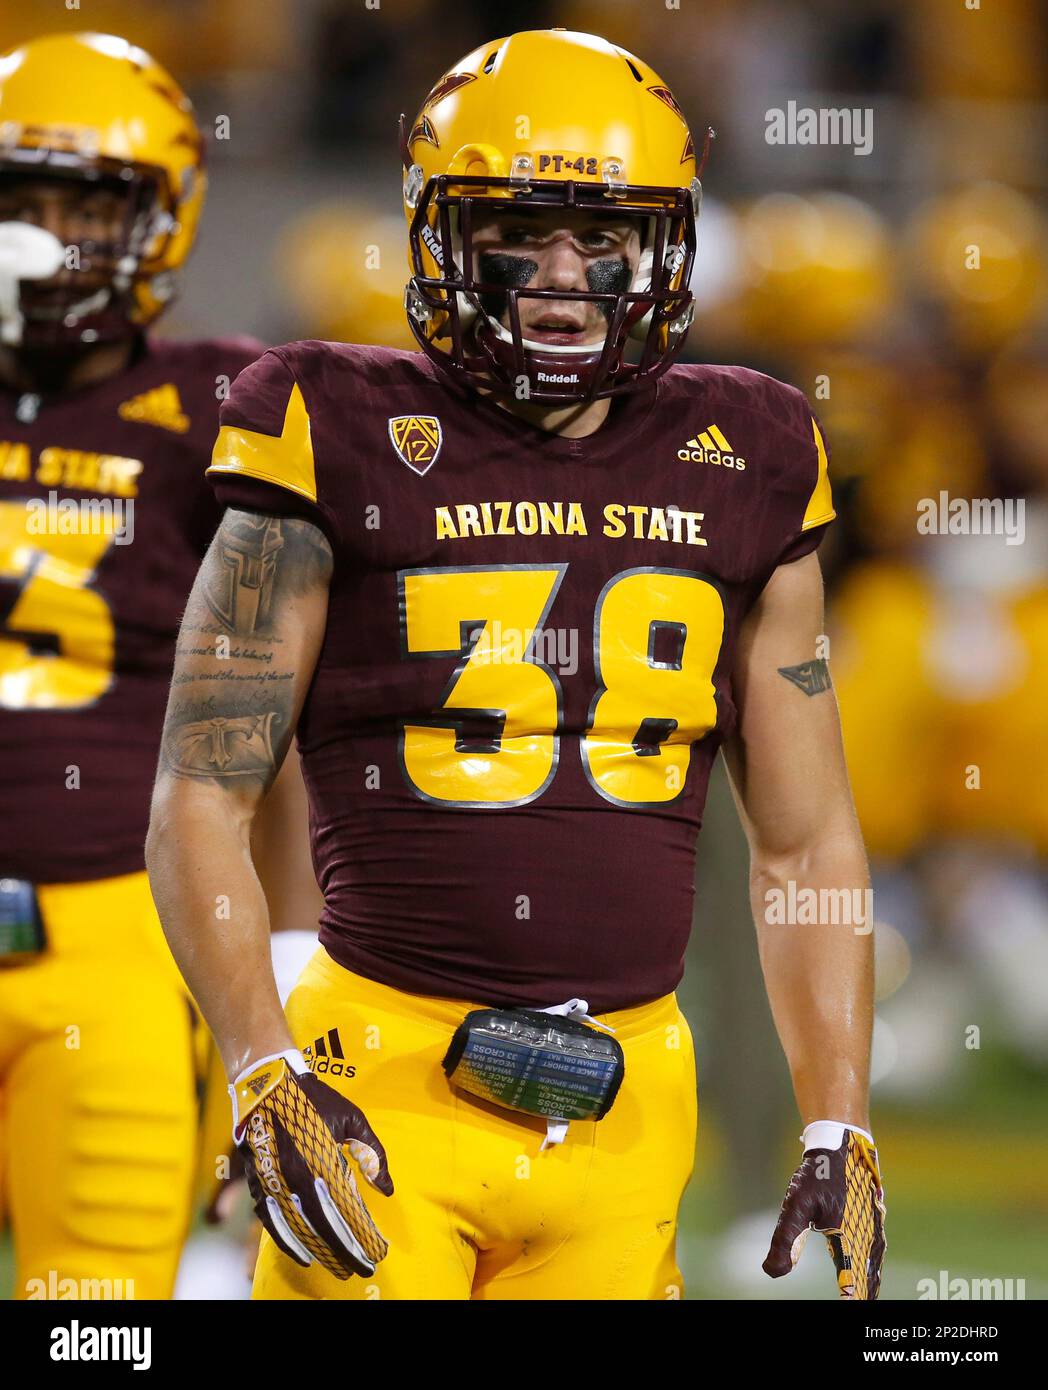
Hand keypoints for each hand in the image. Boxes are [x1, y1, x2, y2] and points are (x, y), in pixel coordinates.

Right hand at [231, 1050, 392, 1278]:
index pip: (347, 1209)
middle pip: (323, 1224)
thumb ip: (371, 1154)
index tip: (378, 1253)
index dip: (362, 1234)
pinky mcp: (257, 1181)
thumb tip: (386, 1188)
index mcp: (322, 1158)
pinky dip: (286, 1240)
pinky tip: (303, 1253)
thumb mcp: (352, 1119)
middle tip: (361, 1269)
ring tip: (337, 1267)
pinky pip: (270, 1219)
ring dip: (318, 1251)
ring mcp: (274, 1180)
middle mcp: (297, 1174)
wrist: (268, 1082)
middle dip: (343, 1251)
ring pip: (297, 1227)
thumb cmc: (316, 1099)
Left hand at [763, 1123, 885, 1298]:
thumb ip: (785, 1240)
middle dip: (864, 1290)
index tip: (849, 1308)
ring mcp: (873, 1222)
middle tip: (862, 1305)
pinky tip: (871, 1260)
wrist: (841, 1140)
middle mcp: (866, 1233)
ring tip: (868, 1291)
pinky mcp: (874, 1212)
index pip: (851, 1279)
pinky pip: (876, 1243)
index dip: (851, 1296)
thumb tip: (773, 1272)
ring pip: (874, 1258)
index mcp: (850, 1237)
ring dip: (871, 1276)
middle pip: (867, 1272)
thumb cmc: (817, 1173)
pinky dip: (874, 1259)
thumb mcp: (795, 1205)